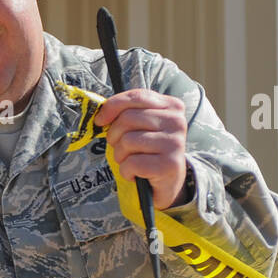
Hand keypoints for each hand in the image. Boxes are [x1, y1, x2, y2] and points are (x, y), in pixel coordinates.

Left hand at [96, 88, 188, 207]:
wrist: (168, 181)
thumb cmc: (148, 151)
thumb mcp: (140, 126)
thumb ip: (126, 113)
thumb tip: (101, 114)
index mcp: (172, 106)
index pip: (136, 96)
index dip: (112, 106)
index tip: (100, 120)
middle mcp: (177, 122)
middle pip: (128, 118)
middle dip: (115, 136)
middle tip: (121, 147)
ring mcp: (175, 143)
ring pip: (127, 141)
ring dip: (120, 155)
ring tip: (131, 161)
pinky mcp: (169, 164)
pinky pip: (132, 163)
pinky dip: (126, 171)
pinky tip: (136, 174)